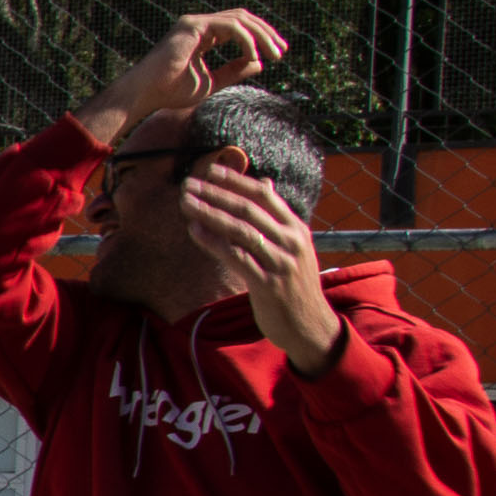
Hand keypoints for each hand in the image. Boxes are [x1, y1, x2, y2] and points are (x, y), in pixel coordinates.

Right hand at [81, 8, 290, 144]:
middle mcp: (198, 25)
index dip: (260, 38)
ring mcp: (194, 23)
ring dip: (261, 36)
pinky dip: (247, 39)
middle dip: (266, 33)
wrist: (145, 93)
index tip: (276, 54)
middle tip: (282, 51)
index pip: (238, 27)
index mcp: (201, 36)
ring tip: (274, 54)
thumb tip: (259, 62)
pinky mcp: (193, 25)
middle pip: (242, 18)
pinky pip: (230, 26)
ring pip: (240, 19)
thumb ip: (234, 71)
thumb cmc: (170, 92)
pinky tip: (254, 54)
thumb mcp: (212, 82)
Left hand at [182, 162, 341, 372]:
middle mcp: (291, 241)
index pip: (264, 195)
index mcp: (296, 228)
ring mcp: (280, 262)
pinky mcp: (267, 283)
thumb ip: (276, 217)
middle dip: (215, 193)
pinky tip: (194, 230)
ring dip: (209, 213)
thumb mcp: (291, 246)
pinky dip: (213, 241)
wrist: (310, 325)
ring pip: (240, 230)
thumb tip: (264, 183)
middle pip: (248, 209)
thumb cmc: (294, 283)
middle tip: (188, 183)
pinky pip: (235, 257)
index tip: (209, 170)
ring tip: (185, 202)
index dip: (236, 181)